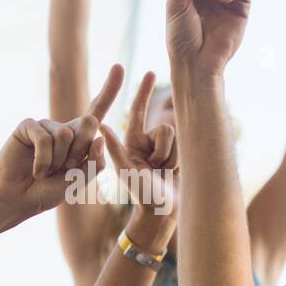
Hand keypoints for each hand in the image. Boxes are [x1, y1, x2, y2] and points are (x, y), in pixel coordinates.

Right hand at [0, 64, 123, 223]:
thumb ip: (94, 163)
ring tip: (46, 171)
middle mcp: (64, 128)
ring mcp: (45, 125)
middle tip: (64, 169)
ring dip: (58, 161)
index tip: (119, 67)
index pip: (97, 111)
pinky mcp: (28, 126)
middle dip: (80, 152)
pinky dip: (43, 160)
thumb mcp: (79, 181)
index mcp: (79, 139)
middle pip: (88, 124)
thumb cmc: (47, 191)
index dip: (109, 89)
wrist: (18, 199)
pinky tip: (36, 170)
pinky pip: (44, 138)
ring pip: (66, 135)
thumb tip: (99, 137)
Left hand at [101, 71, 178, 218]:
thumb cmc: (142, 195)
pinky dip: (180, 160)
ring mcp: (165, 149)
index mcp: (132, 141)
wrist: (163, 213)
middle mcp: (148, 141)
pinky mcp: (179, 156)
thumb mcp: (126, 171)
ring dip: (172, 158)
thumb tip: (101, 125)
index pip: (139, 110)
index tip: (150, 71)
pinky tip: (174, 173)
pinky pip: (185, 146)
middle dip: (164, 149)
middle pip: (164, 127)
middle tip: (156, 168)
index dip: (144, 91)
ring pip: (177, 137)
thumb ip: (115, 148)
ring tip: (163, 173)